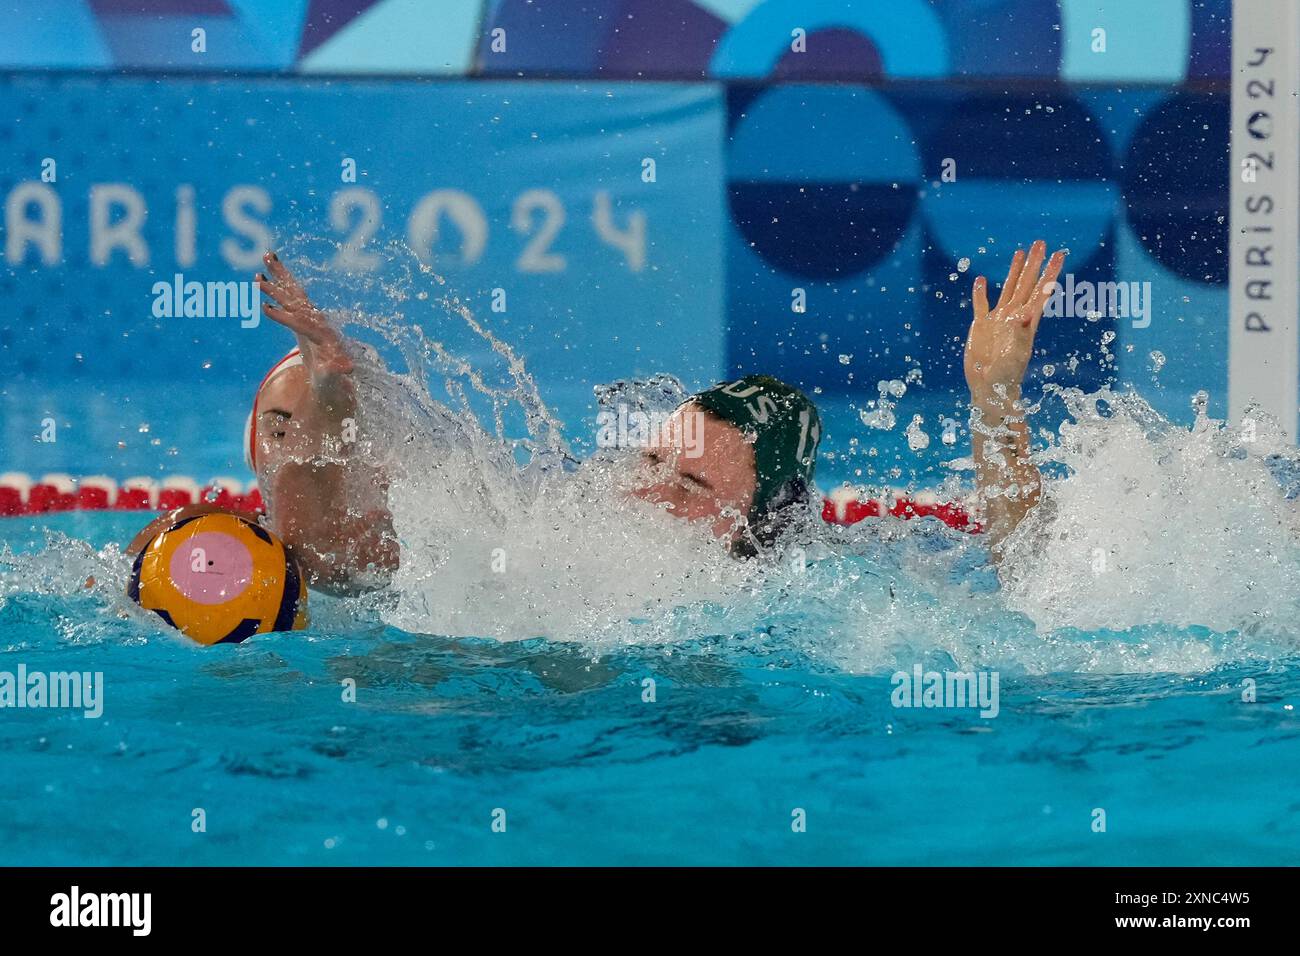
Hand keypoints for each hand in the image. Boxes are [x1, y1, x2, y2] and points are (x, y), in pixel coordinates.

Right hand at [256, 251, 352, 376]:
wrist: (334, 374)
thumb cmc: (330, 378)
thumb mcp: (332, 377)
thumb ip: (337, 371)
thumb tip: (348, 368)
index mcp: (321, 335)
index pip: (300, 324)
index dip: (283, 317)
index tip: (264, 308)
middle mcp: (317, 321)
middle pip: (297, 300)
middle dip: (280, 286)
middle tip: (259, 275)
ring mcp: (310, 316)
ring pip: (293, 292)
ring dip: (280, 275)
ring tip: (266, 256)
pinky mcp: (303, 315)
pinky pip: (291, 295)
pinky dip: (279, 282)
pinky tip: (266, 271)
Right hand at [964, 240, 1065, 407]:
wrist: (989, 390)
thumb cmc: (1005, 378)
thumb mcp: (1014, 356)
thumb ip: (1020, 334)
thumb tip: (1025, 314)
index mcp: (1026, 323)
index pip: (1041, 292)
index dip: (1050, 274)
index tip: (1059, 256)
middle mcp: (1014, 318)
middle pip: (1027, 285)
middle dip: (1034, 264)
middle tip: (1041, 243)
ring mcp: (998, 321)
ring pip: (1008, 289)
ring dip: (1014, 271)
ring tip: (1020, 252)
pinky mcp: (981, 327)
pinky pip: (981, 305)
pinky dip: (980, 293)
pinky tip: (981, 280)